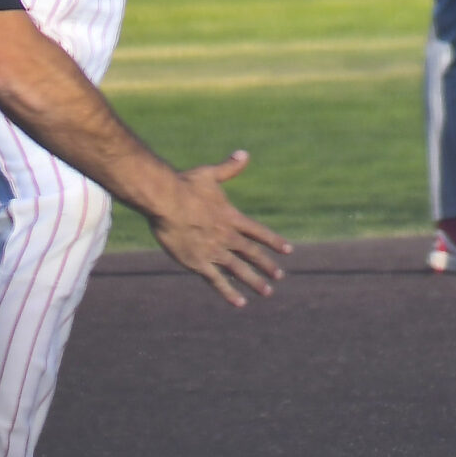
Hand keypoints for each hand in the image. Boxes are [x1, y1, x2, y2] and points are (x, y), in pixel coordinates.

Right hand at [146, 151, 289, 306]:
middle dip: (267, 265)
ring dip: (254, 281)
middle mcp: (227, 236)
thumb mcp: (209, 174)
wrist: (166, 201)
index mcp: (231, 217)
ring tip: (267, 292)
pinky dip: (229, 292)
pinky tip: (240, 302)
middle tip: (279, 276)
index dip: (274, 241)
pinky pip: (217, 281)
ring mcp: (214, 251)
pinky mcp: (199, 263)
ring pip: (239, 270)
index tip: (288, 250)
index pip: (258, 232)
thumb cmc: (185, 185)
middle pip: (252, 254)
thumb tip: (244, 154)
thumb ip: (229, 168)